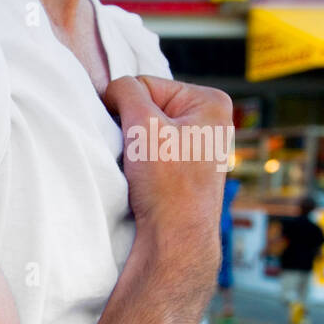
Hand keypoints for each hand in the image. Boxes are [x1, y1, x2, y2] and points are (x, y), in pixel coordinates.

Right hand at [104, 75, 230, 254]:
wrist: (175, 238)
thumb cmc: (168, 185)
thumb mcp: (144, 126)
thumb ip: (126, 92)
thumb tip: (113, 88)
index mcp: (211, 102)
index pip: (146, 85)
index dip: (128, 107)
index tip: (132, 138)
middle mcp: (209, 120)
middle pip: (148, 106)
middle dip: (133, 127)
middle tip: (138, 155)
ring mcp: (198, 143)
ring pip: (147, 129)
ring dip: (134, 145)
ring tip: (142, 168)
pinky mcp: (185, 165)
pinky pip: (152, 149)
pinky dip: (140, 160)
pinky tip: (146, 177)